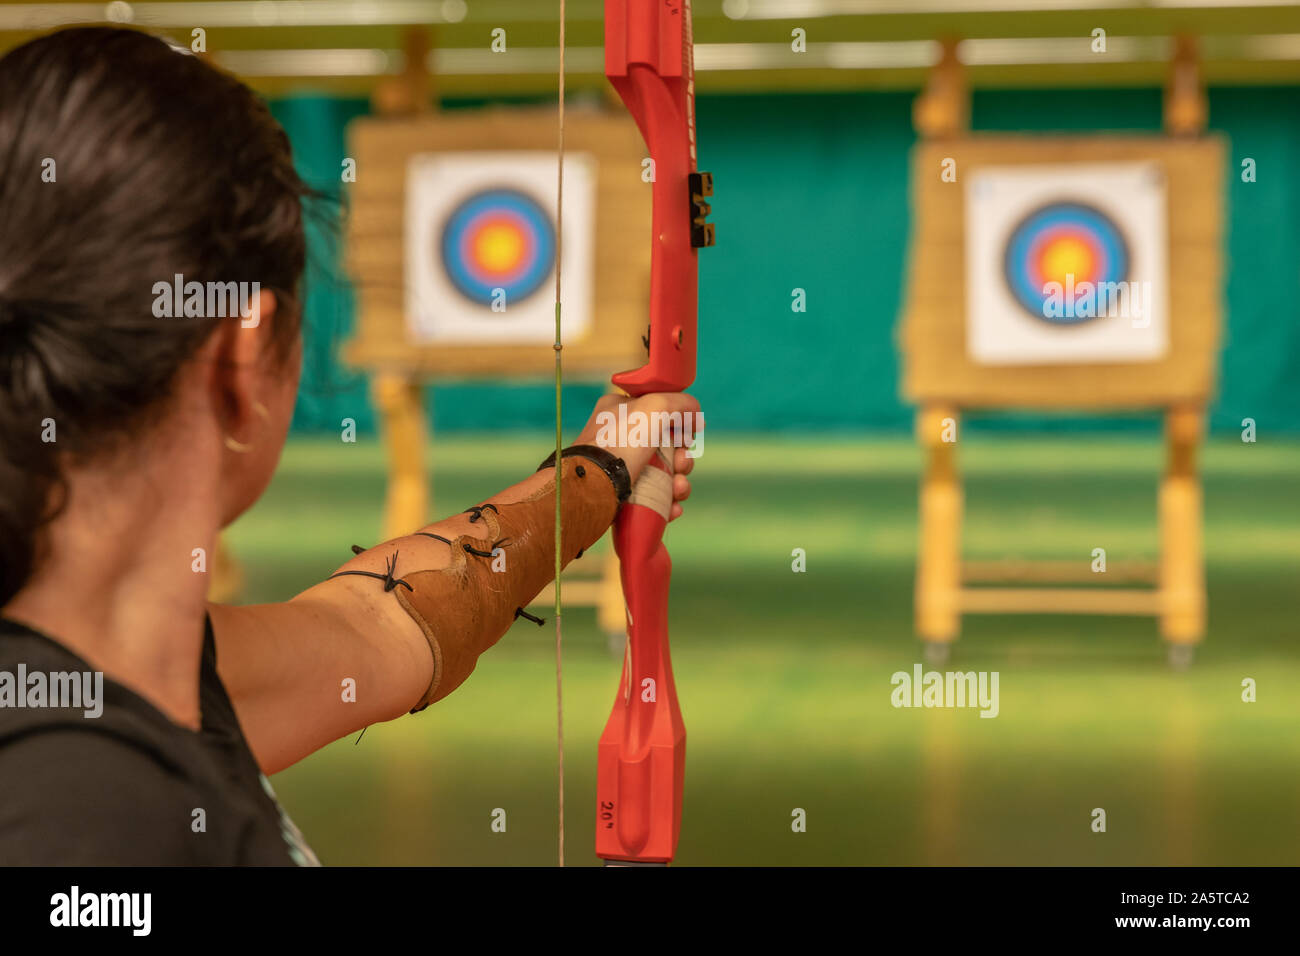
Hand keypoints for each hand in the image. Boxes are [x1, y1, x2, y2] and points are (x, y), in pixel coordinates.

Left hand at [573, 392, 702, 521]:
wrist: (591, 487)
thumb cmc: (620, 443)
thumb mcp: (654, 407)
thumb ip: (681, 403)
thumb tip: (697, 417)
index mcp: (621, 411)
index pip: (660, 412)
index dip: (679, 425)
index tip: (688, 435)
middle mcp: (620, 438)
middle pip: (666, 447)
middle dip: (683, 459)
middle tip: (681, 465)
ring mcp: (620, 468)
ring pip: (663, 475)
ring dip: (680, 483)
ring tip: (678, 489)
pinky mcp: (622, 495)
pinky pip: (654, 498)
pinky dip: (668, 503)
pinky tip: (673, 507)